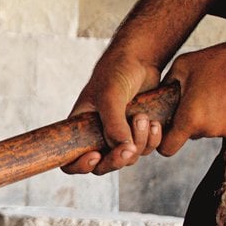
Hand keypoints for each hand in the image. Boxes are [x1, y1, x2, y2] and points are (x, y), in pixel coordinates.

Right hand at [61, 50, 162, 174]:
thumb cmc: (115, 72)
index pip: (70, 160)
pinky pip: (146, 149)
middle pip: (102, 166)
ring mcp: (118, 135)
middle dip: (116, 160)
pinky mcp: (138, 133)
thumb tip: (123, 148)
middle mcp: (97, 136)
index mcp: (80, 129)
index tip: (94, 155)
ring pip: (127, 158)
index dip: (79, 165)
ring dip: (139, 143)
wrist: (140, 60)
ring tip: (143, 118)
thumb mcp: (109, 96)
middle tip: (128, 149)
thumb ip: (113, 123)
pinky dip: (153, 139)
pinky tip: (155, 122)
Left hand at [159, 43, 225, 154]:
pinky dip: (221, 115)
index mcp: (190, 118)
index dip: (164, 141)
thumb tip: (155, 96)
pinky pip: (223, 125)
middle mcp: (209, 129)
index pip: (167, 148)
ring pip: (207, 130)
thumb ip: (166, 86)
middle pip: (190, 135)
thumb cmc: (215, 60)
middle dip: (188, 121)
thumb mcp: (182, 67)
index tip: (167, 128)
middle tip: (194, 99)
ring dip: (206, 117)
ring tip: (211, 94)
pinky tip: (222, 97)